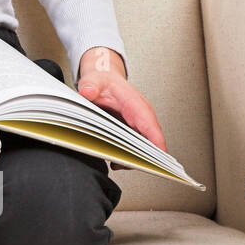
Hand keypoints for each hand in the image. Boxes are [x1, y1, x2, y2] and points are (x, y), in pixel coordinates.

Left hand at [77, 48, 165, 171]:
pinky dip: (125, 154)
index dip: (156, 145)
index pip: (152, 127)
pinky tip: (113, 159)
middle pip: (150, 143)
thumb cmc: (104, 81)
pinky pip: (133, 146)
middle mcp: (141, 118)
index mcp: (137, 106)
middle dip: (141, 157)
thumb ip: (91, 85)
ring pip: (142, 148)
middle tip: (122, 165)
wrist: (103, 79)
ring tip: (115, 163)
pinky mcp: (131, 131)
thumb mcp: (94, 81)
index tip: (157, 162)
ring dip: (131, 158)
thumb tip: (87, 91)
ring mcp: (137, 125)